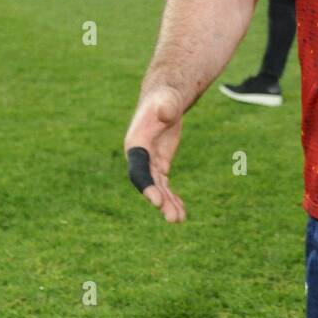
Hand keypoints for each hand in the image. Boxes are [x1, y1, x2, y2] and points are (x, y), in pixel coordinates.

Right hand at [124, 87, 186, 222]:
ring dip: (167, 203)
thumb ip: (167, 106)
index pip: (139, 169)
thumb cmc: (164, 98)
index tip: (156, 201)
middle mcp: (140, 156)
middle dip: (160, 200)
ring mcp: (150, 162)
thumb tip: (168, 112)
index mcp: (136, 144)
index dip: (147, 185)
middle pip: (148, 183)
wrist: (164, 98)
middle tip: (173, 217)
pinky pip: (165, 184)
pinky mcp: (160, 164)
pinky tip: (181, 211)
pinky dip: (172, 197)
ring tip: (179, 219)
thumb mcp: (166, 99)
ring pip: (158, 187)